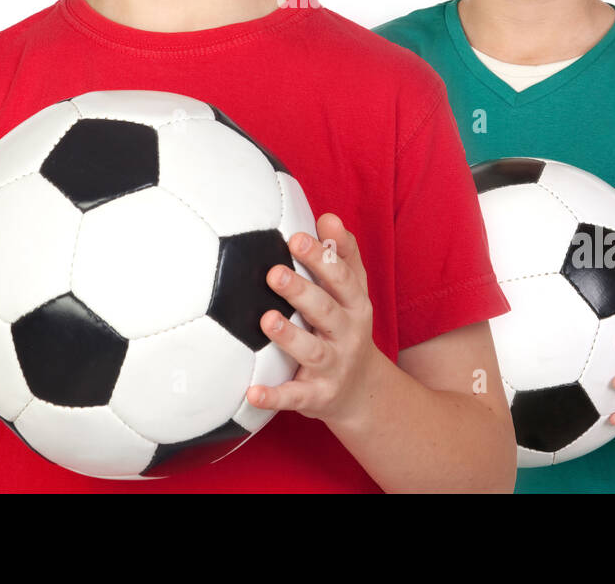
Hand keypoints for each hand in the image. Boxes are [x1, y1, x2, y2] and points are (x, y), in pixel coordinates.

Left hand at [245, 213, 384, 425]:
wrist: (363, 391)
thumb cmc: (347, 326)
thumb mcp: (354, 292)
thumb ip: (343, 254)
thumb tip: (329, 217)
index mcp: (355, 305)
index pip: (341, 278)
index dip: (321, 258)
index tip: (297, 238)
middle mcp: (347, 334)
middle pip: (325, 310)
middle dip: (302, 291)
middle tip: (274, 273)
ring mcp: (333, 366)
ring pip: (311, 351)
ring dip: (289, 336)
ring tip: (267, 319)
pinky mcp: (317, 396)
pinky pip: (295, 397)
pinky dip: (275, 396)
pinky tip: (252, 392)